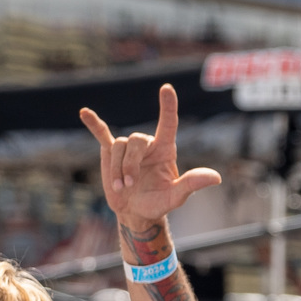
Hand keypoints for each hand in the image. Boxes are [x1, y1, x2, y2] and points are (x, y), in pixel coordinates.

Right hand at [83, 84, 223, 244]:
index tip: (167, 88)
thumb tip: (216, 177)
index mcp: (165, 149)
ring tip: (120, 187)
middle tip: (128, 185)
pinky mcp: (111, 153)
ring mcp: (128, 148)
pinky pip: (102, 135)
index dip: (168, 106)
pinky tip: (84, 113)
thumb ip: (192, 184)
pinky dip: (94, 124)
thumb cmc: (158, 203)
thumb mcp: (176, 196)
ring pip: (119, 146)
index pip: (168, 123)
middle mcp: (147, 145)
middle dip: (130, 163)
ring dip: (117, 168)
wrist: (135, 212)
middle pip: (136, 140)